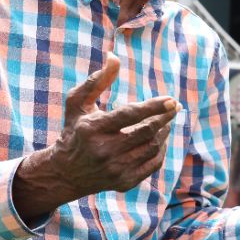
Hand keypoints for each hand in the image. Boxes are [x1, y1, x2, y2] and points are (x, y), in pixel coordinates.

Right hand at [14, 54, 179, 219]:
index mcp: (93, 130)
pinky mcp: (124, 183)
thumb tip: (114, 57)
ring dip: (164, 132)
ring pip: (152, 147)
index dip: (153, 107)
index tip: (171, 99)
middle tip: (175, 106)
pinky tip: (159, 138)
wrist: (64, 173)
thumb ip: (96, 80)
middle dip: (165, 117)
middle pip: (146, 132)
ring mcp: (115, 170)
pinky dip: (160, 149)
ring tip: (166, 120)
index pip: (130, 115)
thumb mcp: (77, 104)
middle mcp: (104, 152)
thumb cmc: (74, 131)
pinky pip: (153, 164)